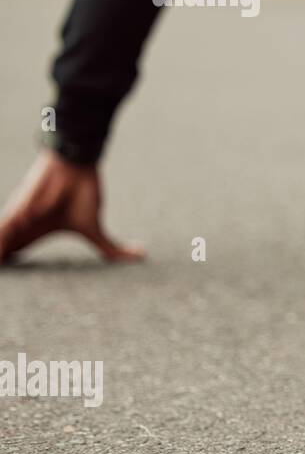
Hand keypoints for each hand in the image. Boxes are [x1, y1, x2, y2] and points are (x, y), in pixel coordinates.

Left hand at [0, 150, 144, 263]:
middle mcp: (22, 227)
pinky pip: (1, 235)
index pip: (16, 251)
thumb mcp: (94, 230)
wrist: (76, 167)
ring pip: (1, 244)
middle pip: (4, 250)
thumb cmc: (83, 194)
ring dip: (0, 258)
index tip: (4, 285)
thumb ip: (111, 248)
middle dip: (2, 263)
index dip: (7, 264)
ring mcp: (15, 220)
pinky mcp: (14, 213)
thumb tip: (141, 255)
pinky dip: (0, 247)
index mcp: (37, 232)